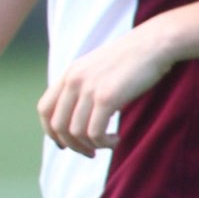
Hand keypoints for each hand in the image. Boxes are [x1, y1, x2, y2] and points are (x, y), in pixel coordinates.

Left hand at [36, 24, 173, 156]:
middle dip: (72, 145)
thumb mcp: (97, 70)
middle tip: (89, 153)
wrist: (154, 44)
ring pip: (76, 132)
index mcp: (68, 74)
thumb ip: (84, 89)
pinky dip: (103, 143)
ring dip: (90, 146)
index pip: (44, 109)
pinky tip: (115, 139)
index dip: (50, 131)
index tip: (64, 144)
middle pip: (57, 125)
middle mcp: (73, 81)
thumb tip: (80, 120)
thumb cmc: (131, 61)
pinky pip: (94, 132)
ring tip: (107, 145)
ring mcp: (88, 88)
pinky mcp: (106, 97)